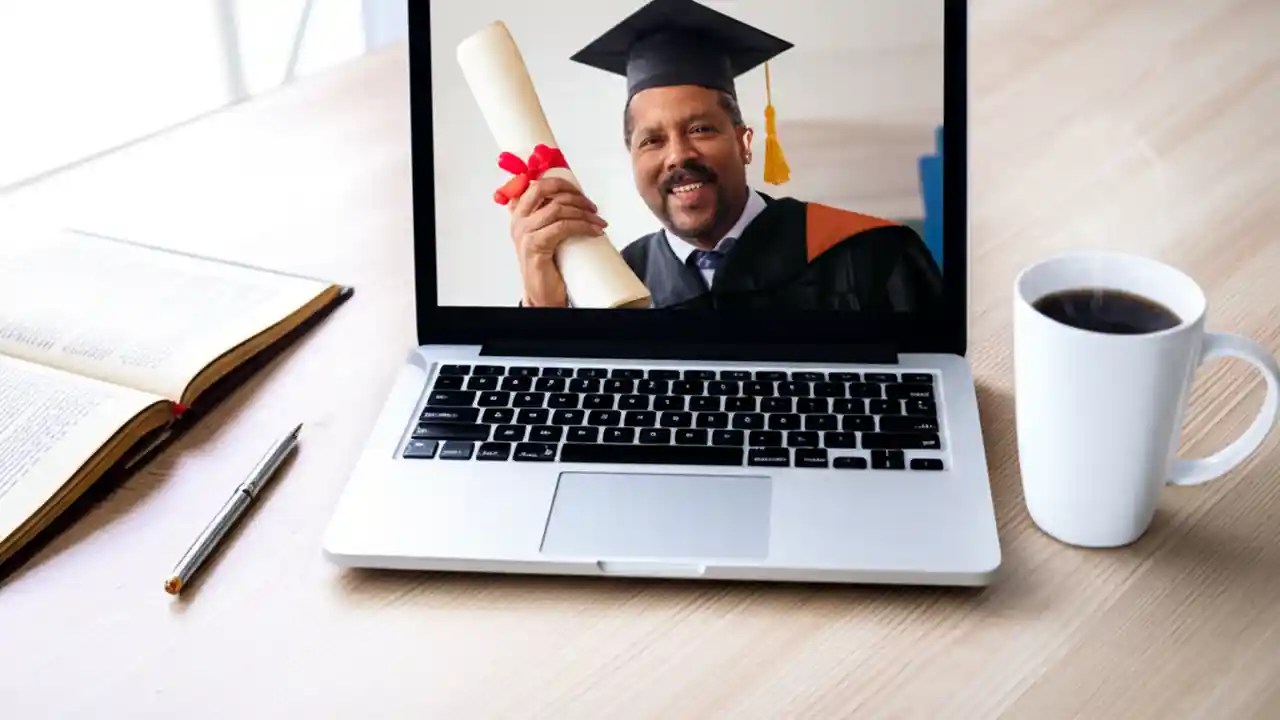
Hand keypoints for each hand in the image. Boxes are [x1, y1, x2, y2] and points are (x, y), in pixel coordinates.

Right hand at [509, 177, 607, 306]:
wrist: (542, 294)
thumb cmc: (547, 266)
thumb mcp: (547, 236)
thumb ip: (553, 219)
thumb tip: (578, 203)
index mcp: (520, 215)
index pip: (537, 186)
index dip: (560, 183)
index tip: (580, 191)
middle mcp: (519, 221)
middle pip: (544, 191)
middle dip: (573, 195)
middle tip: (592, 207)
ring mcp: (525, 233)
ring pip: (557, 209)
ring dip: (584, 213)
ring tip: (599, 222)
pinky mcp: (535, 246)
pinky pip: (562, 227)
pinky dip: (582, 226)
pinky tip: (595, 232)